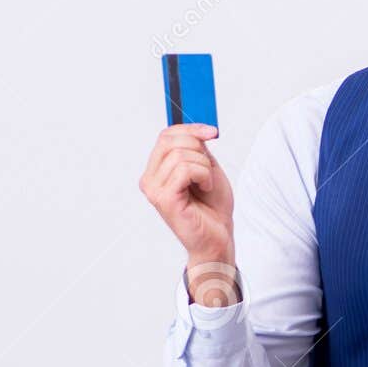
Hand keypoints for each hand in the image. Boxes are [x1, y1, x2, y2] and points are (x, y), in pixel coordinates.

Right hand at [139, 123, 236, 302]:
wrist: (218, 238)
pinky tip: (205, 188)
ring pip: (181, 155)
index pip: (166, 135)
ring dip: (204, 167)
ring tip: (206, 184)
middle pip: (170, 140)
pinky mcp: (164, 199)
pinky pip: (186, 169)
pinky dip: (204, 175)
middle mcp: (150, 179)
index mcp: (157, 170)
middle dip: (199, 148)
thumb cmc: (211, 207)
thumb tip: (198, 129)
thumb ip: (197, 148)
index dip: (191, 128)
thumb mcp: (207, 168)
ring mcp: (154, 190)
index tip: (213, 132)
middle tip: (209, 169)